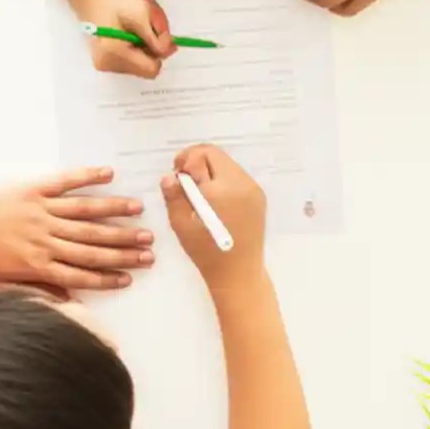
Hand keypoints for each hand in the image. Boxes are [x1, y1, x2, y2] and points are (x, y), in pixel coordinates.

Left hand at [0, 167, 154, 290]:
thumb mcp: (0, 284)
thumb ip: (35, 292)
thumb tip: (67, 300)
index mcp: (37, 264)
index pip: (82, 271)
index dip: (109, 275)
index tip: (131, 275)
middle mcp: (44, 238)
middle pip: (92, 244)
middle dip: (123, 247)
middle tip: (149, 247)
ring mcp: (40, 210)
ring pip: (86, 213)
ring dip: (115, 213)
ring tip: (139, 212)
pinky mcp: (32, 187)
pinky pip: (65, 181)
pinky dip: (88, 176)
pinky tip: (108, 174)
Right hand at [72, 0, 176, 78]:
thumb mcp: (141, 13)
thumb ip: (158, 36)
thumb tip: (168, 50)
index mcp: (115, 54)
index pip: (152, 68)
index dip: (160, 50)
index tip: (159, 31)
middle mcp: (109, 64)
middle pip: (147, 64)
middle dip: (152, 41)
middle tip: (149, 16)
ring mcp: (106, 63)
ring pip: (141, 59)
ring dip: (146, 38)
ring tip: (139, 16)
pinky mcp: (107, 58)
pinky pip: (132, 55)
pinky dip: (137, 40)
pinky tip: (131, 23)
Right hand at [160, 145, 266, 292]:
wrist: (239, 274)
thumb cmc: (207, 253)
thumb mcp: (182, 225)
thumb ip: (174, 196)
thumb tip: (170, 177)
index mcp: (224, 188)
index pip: (205, 154)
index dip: (187, 159)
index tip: (177, 174)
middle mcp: (243, 183)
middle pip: (218, 156)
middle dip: (197, 163)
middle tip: (183, 181)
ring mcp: (254, 190)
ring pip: (227, 166)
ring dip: (210, 172)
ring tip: (197, 193)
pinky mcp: (259, 198)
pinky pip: (237, 178)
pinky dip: (222, 181)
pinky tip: (212, 201)